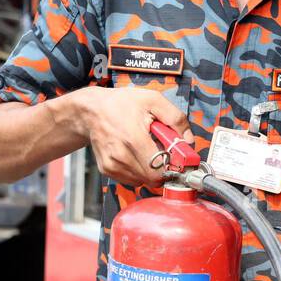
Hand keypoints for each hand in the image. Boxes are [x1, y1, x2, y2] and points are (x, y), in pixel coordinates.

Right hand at [76, 86, 193, 187]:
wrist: (91, 110)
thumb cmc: (121, 103)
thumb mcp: (153, 100)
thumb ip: (176, 118)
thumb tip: (188, 140)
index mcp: (133, 139)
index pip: (159, 170)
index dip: (172, 167)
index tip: (177, 159)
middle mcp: (120, 156)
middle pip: (152, 178)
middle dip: (162, 167)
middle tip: (162, 150)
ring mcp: (112, 165)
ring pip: (142, 180)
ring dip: (150, 169)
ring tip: (145, 149)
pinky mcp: (107, 169)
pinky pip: (131, 179)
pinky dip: (138, 170)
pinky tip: (135, 153)